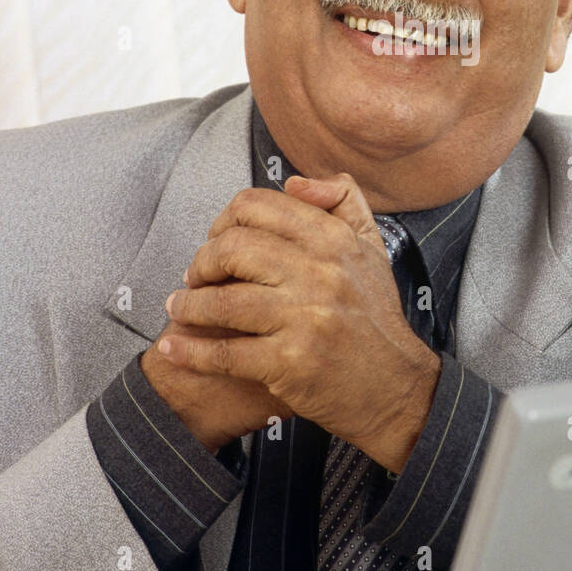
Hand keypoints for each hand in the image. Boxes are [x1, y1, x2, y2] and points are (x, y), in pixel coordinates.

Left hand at [156, 176, 440, 472]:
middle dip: (202, 262)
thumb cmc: (376, 318)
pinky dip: (191, 352)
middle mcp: (320, 273)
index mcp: (334, 239)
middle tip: (196, 278)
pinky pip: (226, 352)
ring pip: (222, 300)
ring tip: (180, 308)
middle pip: (232, 248)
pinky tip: (173, 349)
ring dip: (189, 306)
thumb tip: (293, 183)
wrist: (397, 387)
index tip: (217, 242)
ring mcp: (304, 318)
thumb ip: (341, 200)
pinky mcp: (290, 363)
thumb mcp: (372, 246)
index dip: (224, 221)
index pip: (257, 206)